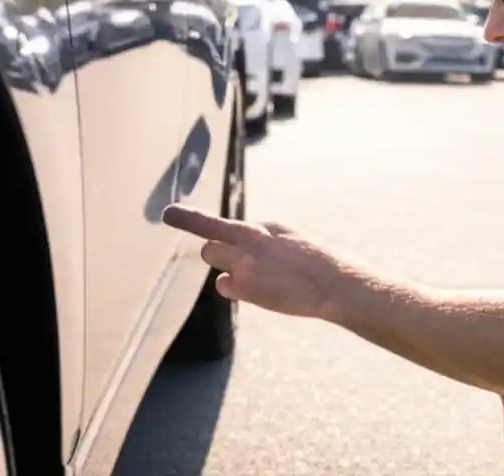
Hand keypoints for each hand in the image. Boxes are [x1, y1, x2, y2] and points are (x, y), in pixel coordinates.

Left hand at [161, 204, 341, 319]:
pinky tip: (261, 290)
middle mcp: (250, 241)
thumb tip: (240, 241)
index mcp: (263, 228)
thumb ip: (262, 236)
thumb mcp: (289, 238)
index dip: (190, 219)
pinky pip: (224, 285)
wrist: (334, 284)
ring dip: (228, 268)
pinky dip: (236, 288)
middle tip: (237, 259)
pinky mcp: (245, 286)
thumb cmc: (316, 262)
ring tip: (259, 276)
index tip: (169, 214)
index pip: (219, 223)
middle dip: (218, 251)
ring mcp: (245, 264)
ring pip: (214, 260)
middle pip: (210, 242)